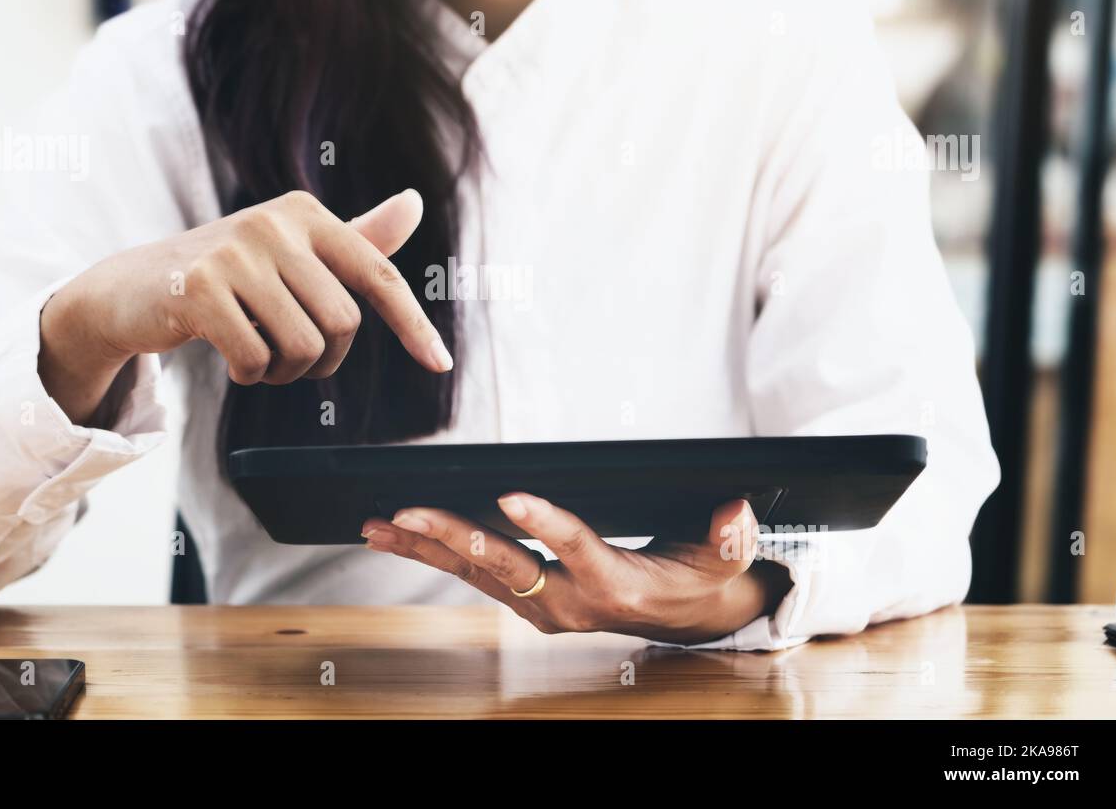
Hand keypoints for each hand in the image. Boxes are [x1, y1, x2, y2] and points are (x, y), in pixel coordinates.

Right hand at [39, 189, 450, 423]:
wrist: (134, 287)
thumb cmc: (228, 276)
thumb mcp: (294, 253)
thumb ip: (356, 239)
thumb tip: (415, 202)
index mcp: (306, 213)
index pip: (378, 275)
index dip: (413, 324)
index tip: (441, 364)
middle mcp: (275, 223)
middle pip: (343, 324)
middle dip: (322, 359)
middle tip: (288, 356)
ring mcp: (236, 252)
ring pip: (303, 346)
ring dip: (284, 371)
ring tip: (256, 354)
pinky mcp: (200, 288)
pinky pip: (256, 359)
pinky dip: (250, 375)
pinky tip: (229, 358)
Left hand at [362, 495, 792, 644]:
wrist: (683, 618)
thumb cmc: (698, 579)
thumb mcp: (723, 562)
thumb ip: (729, 539)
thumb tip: (734, 513)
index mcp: (613, 584)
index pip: (576, 548)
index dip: (545, 523)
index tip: (512, 497)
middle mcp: (568, 601)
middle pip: (504, 565)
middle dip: (453, 537)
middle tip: (409, 512)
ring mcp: (541, 604)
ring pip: (476, 572)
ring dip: (426, 547)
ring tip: (380, 524)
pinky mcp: (526, 599)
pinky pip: (473, 575)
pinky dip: (434, 554)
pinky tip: (399, 535)